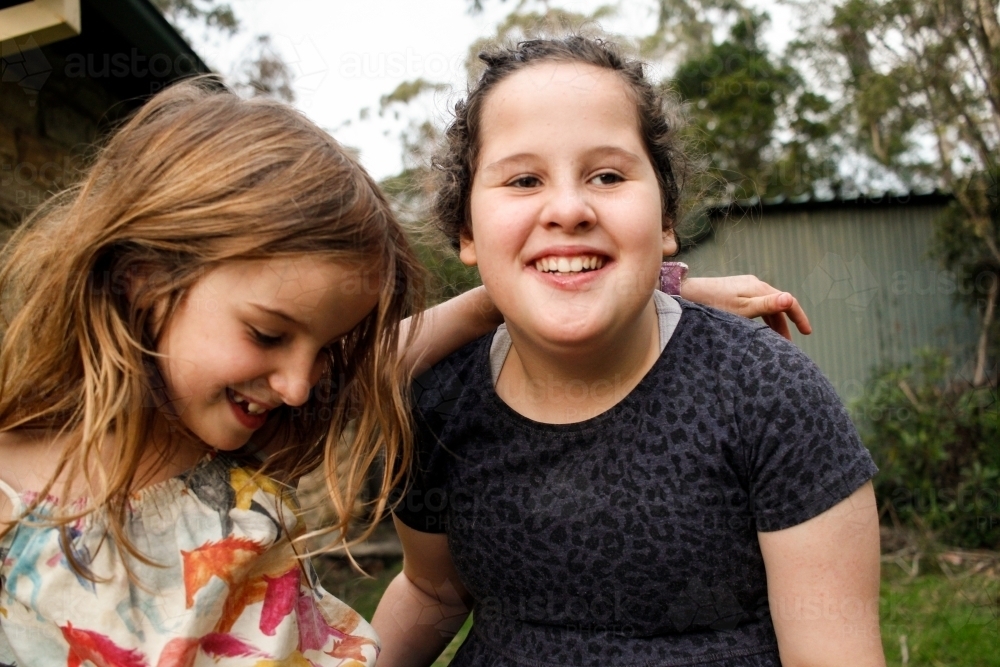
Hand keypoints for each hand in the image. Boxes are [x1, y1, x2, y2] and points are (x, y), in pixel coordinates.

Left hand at [680, 276, 811, 339]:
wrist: (687, 293)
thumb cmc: (713, 304)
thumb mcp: (741, 310)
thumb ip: (766, 306)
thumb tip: (790, 299)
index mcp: (759, 288)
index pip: (788, 301)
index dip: (799, 317)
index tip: (807, 332)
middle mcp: (753, 284)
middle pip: (776, 305)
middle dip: (785, 324)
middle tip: (788, 345)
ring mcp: (743, 287)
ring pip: (765, 306)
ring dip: (772, 323)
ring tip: (774, 341)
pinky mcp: (733, 291)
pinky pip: (754, 305)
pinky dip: (760, 318)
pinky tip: (756, 328)